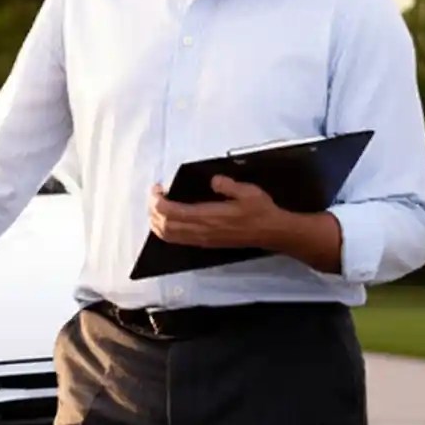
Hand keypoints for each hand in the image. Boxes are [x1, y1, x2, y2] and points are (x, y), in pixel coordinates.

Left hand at [148, 176, 286, 248]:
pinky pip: (177, 240)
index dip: (158, 201)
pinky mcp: (205, 243)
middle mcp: (201, 231)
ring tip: (156, 207)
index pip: (171, 212)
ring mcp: (202, 239)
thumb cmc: (260, 211)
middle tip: (154, 195)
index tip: (157, 188)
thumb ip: (228, 185)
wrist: (272, 233)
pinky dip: (165, 230)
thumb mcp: (248, 192)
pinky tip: (167, 219)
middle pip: (164, 226)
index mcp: (208, 217)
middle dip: (152, 210)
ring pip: (168, 236)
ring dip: (156, 222)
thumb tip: (213, 181)